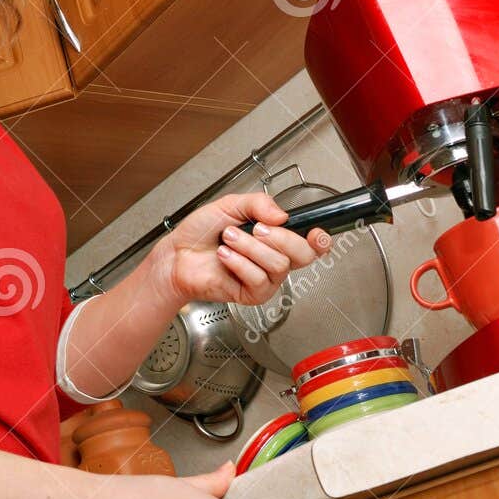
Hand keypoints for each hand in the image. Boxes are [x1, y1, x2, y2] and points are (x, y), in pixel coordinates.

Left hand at [148, 191, 330, 307]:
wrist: (178, 254)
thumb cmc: (201, 232)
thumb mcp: (231, 205)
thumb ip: (259, 203)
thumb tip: (282, 215)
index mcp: (276, 237)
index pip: (311, 243)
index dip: (320, 240)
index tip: (315, 233)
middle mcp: (275, 259)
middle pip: (303, 254)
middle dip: (280, 237)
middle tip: (256, 229)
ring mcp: (265, 279)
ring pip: (278, 265)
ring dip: (249, 247)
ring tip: (228, 239)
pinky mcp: (251, 295)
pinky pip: (259, 279)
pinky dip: (239, 264)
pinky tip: (225, 257)